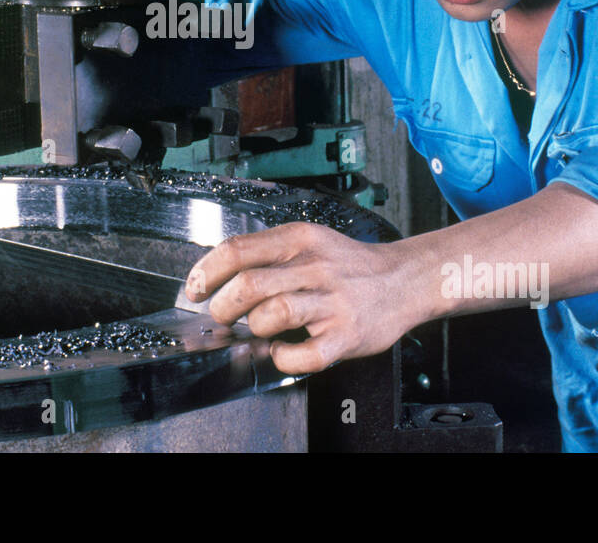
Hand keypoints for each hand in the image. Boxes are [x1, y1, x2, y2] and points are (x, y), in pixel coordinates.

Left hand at [183, 221, 416, 374]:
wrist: (403, 280)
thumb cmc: (348, 265)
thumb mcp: (310, 241)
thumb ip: (269, 254)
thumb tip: (217, 275)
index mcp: (299, 239)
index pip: (237, 250)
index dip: (206, 272)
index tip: (195, 288)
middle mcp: (314, 266)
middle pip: (248, 285)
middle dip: (224, 306)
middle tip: (225, 315)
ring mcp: (332, 301)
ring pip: (273, 314)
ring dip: (254, 328)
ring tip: (258, 330)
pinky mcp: (346, 335)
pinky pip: (304, 354)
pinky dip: (283, 357)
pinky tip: (282, 350)